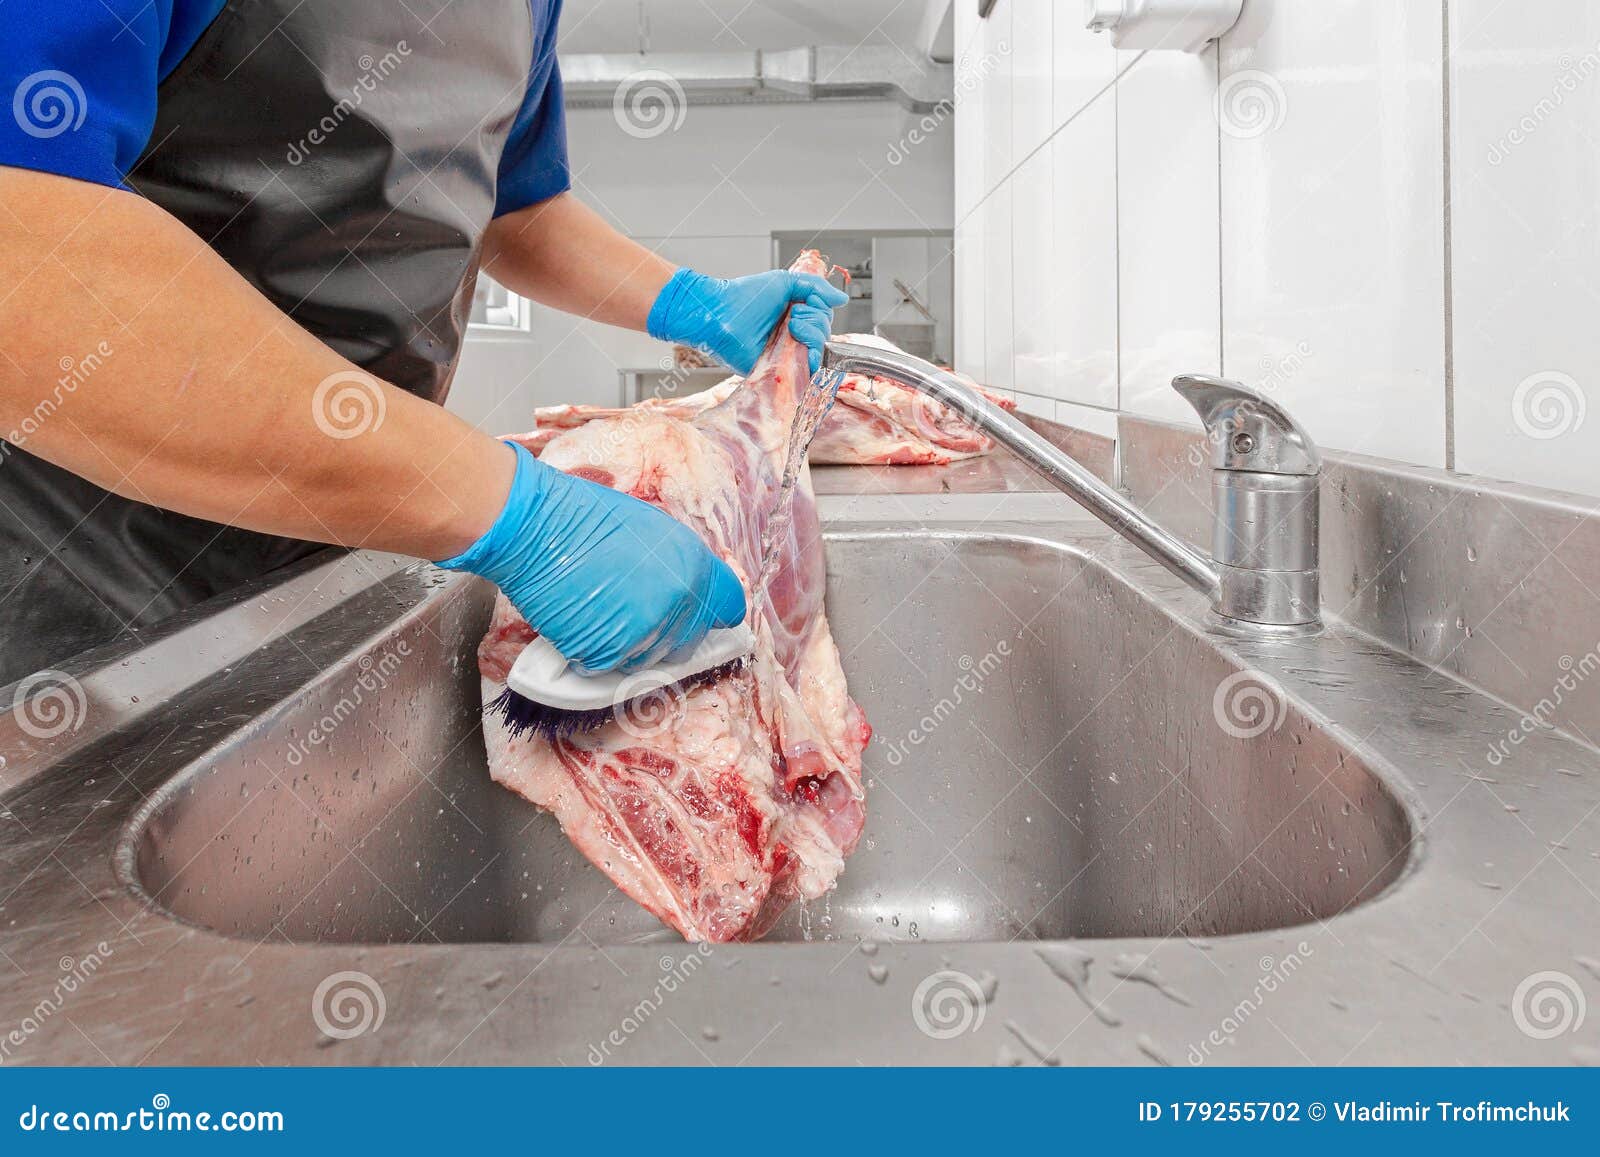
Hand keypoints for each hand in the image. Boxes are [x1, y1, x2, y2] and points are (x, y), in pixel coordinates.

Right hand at [436, 443, 745, 672]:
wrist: (535, 526)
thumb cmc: (583, 518)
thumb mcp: (651, 530)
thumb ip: (678, 566)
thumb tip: (689, 593)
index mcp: (694, 565)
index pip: (728, 608)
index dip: (712, 614)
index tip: (700, 618)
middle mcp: (677, 602)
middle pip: (689, 641)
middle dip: (668, 632)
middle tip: (633, 610)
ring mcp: (644, 631)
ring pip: (651, 659)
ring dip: (631, 644)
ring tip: (602, 609)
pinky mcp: (608, 652)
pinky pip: (612, 667)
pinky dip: (596, 653)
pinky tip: (582, 620)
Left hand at [647, 267, 849, 374]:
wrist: (721, 314)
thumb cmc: (746, 296)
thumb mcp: (786, 282)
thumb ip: (816, 288)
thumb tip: (843, 300)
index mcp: (795, 314)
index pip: (824, 316)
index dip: (820, 310)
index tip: (804, 303)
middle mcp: (793, 335)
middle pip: (825, 333)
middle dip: (815, 322)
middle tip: (793, 317)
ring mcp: (787, 353)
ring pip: (820, 350)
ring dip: (812, 336)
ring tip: (791, 328)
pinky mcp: (780, 370)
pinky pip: (807, 372)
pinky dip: (813, 362)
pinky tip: (805, 351)